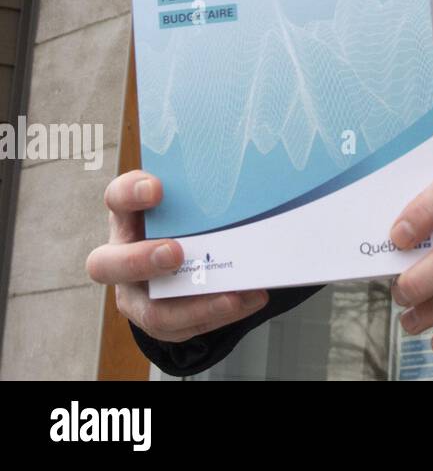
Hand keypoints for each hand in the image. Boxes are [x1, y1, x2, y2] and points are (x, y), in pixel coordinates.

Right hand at [85, 170, 268, 342]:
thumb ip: (204, 193)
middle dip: (140, 261)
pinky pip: (182, 328)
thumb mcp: (190, 201)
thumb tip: (247, 184)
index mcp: (130, 215)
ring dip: (194, 307)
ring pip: (150, 310)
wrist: (187, 251)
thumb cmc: (187, 218)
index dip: (130, 193)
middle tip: (174, 253)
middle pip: (106, 265)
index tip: (157, 189)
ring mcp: (135, 292)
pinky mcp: (156, 319)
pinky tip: (247, 300)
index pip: (117, 198)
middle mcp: (121, 256)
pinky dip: (217, 315)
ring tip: (233, 297)